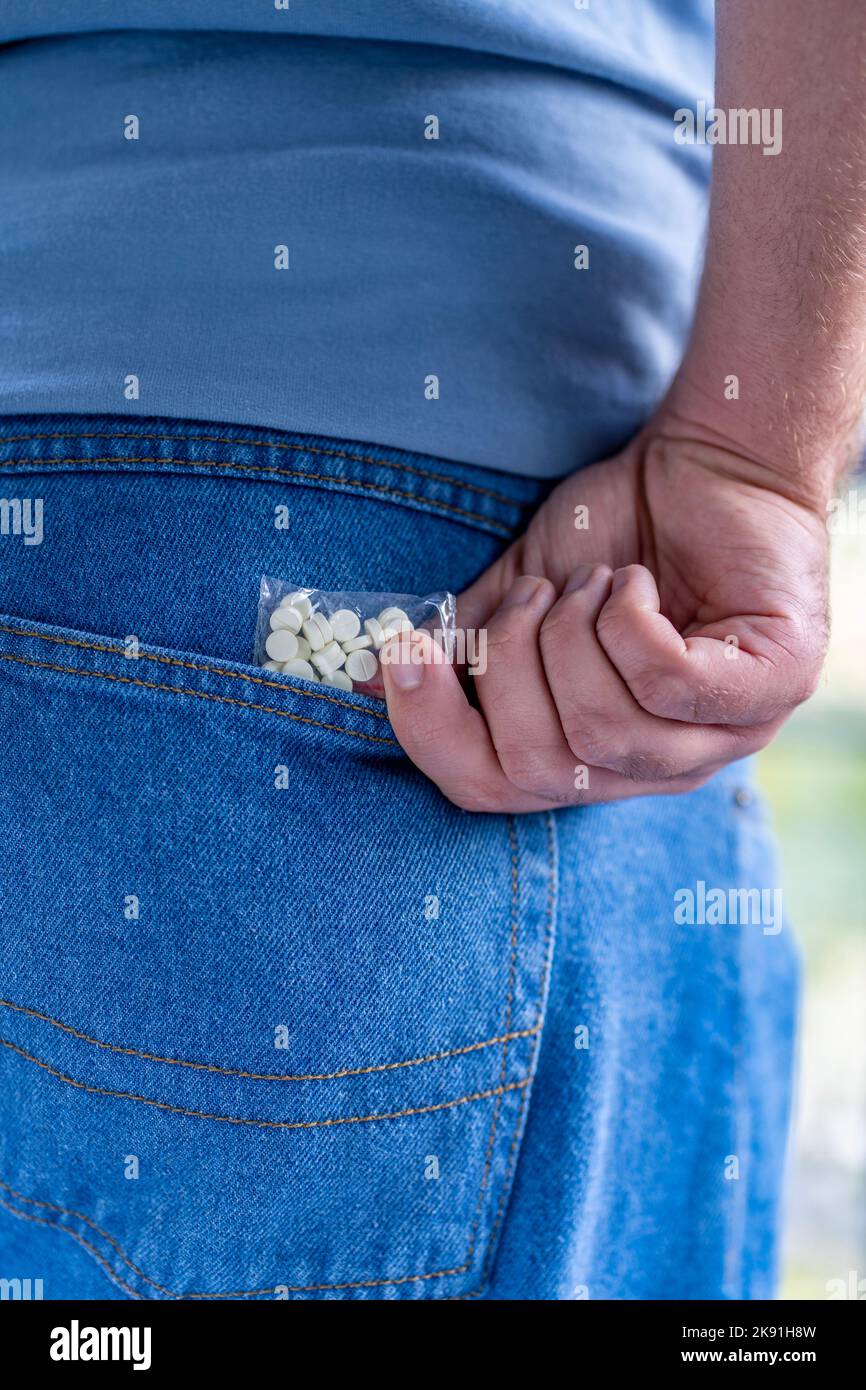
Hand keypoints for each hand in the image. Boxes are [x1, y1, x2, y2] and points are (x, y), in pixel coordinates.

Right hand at [381, 424, 829, 810]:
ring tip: (595, 583)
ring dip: (575, 636)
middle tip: (538, 595)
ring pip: (604, 732)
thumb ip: (459, 644)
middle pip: (542, 771)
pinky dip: (628, 623)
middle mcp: (657, 768)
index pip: (493, 790)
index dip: (434, 730)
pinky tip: (634, 584)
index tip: (405, 651)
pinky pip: (669, 687)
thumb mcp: (521, 592)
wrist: (710, 460)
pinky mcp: (770, 688)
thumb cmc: (618, 530)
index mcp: (592, 758)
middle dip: (512, 667)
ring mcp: (723, 737)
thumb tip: (368, 678)